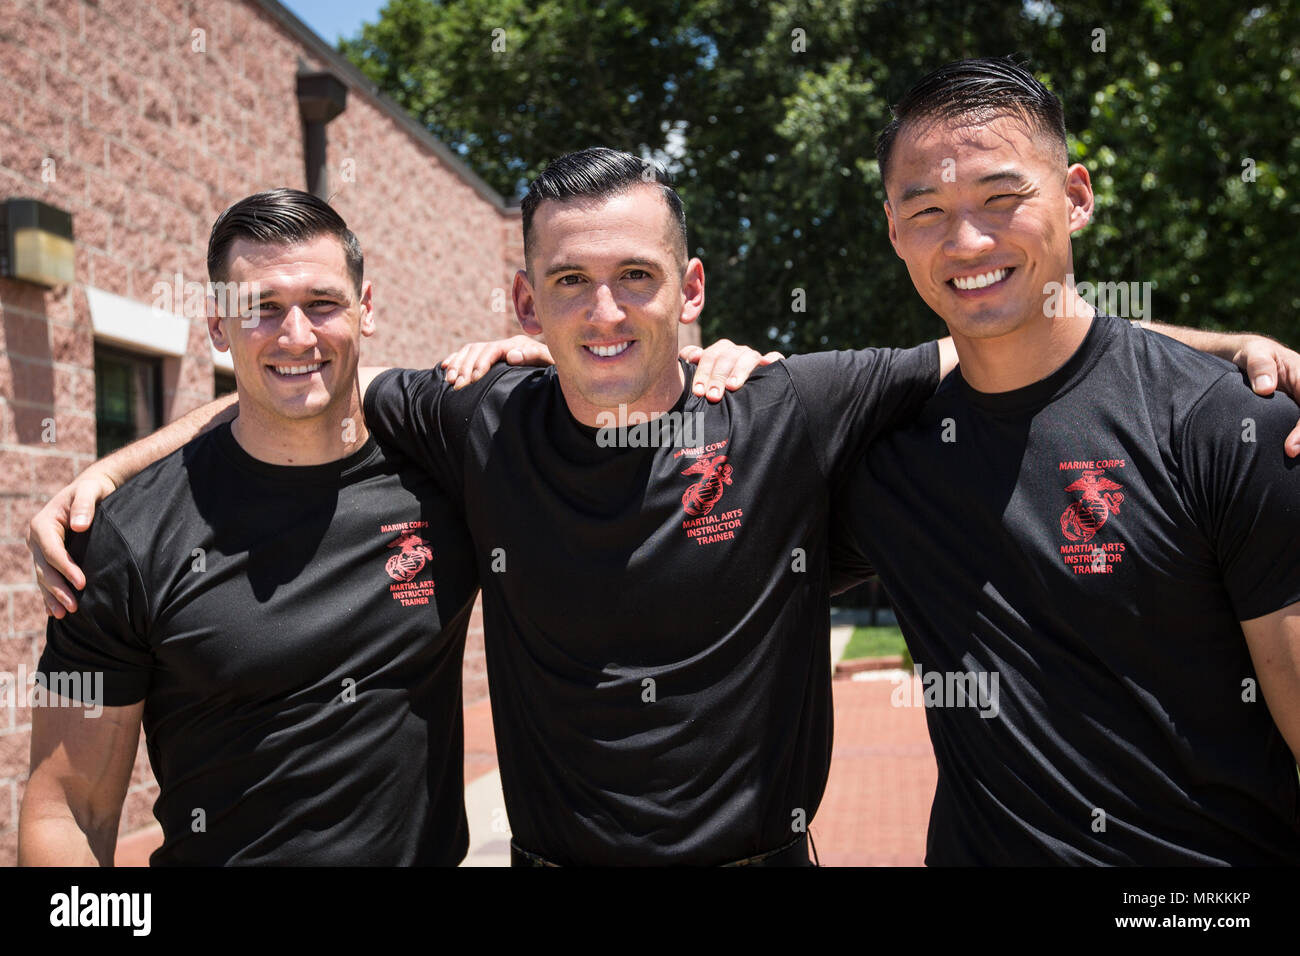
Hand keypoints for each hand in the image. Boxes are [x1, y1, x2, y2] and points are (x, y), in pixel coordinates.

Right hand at [26, 471, 116, 617]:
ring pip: (43, 576)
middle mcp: (36, 538)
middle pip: (44, 568)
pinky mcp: (47, 556)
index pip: (52, 551)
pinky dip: (49, 594)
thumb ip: (84, 505)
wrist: (91, 489)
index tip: (82, 583)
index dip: (65, 568)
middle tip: (74, 607)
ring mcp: (40, 549)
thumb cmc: (92, 489)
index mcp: (43, 524)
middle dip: (58, 588)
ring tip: (64, 614)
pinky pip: (46, 577)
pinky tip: (54, 611)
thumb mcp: (90, 491)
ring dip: (52, 596)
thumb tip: (79, 525)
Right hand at [441, 335, 552, 388]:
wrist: (562, 377)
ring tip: (449, 380)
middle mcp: (506, 345)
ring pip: (470, 351)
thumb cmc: (555, 374)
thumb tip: (511, 355)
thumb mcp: (548, 365)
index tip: (474, 379)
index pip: (494, 349)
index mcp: (518, 345)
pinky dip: (455, 360)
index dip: (482, 363)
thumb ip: (533, 356)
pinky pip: (467, 354)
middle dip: (466, 367)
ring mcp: (497, 350)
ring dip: (457, 365)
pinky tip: (445, 368)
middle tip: (457, 385)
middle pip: (478, 350)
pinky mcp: (491, 358)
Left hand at [681, 339, 783, 401]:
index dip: (703, 372)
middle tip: (712, 396)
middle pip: (727, 356)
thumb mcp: (699, 382)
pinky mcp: (772, 366)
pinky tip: (768, 366)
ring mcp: (754, 358)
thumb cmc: (713, 393)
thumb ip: (690, 364)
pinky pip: (775, 358)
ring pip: (748, 356)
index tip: (698, 391)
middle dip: (718, 376)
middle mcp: (737, 353)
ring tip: (732, 387)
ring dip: (739, 370)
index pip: (711, 355)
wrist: (740, 407)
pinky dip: (772, 359)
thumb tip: (692, 355)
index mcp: (719, 353)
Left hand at [1231, 336, 1299, 456]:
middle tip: (1290, 454)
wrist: (1250, 357)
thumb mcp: (1254, 353)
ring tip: (1288, 459)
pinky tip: (1285, 456)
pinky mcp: (1296, 410)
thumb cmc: (1253, 353)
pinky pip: (1297, 425)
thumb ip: (1259, 366)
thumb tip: (1265, 388)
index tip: (1291, 447)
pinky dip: (1296, 439)